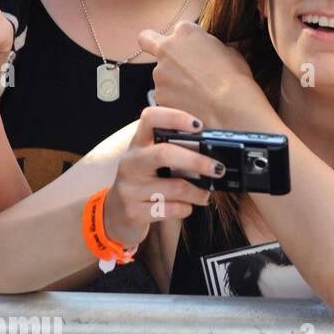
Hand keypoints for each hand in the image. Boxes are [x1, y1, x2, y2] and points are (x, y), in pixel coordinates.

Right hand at [102, 107, 223, 247]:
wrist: (115, 215)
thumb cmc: (144, 184)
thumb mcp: (152, 164)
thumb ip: (176, 154)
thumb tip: (212, 153)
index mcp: (138, 145)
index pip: (150, 119)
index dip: (175, 117)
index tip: (198, 126)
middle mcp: (130, 163)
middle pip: (164, 154)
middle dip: (197, 161)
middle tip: (218, 168)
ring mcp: (129, 188)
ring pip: (176, 187)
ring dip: (199, 192)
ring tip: (204, 194)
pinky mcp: (133, 212)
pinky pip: (173, 209)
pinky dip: (186, 208)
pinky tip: (185, 206)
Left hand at [140, 21, 261, 129]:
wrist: (230, 107)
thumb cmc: (235, 78)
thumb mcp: (230, 52)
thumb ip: (211, 48)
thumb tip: (209, 54)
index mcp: (186, 32)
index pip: (179, 29)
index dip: (187, 40)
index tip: (195, 50)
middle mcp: (167, 49)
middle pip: (150, 41)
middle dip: (152, 45)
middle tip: (166, 57)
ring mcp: (159, 74)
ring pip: (161, 74)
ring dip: (173, 80)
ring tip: (198, 93)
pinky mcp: (158, 96)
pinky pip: (166, 95)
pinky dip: (176, 99)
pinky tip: (194, 105)